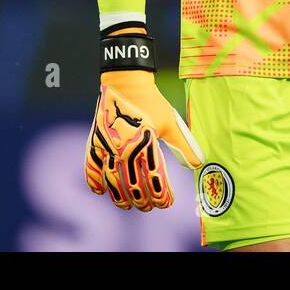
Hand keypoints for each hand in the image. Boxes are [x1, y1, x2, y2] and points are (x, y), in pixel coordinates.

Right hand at [85, 69, 203, 209]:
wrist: (126, 82)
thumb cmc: (151, 102)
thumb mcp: (171, 122)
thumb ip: (183, 145)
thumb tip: (197, 164)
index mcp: (147, 144)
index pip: (155, 179)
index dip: (161, 195)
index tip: (167, 202)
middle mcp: (126, 148)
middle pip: (133, 185)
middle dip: (143, 201)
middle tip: (149, 207)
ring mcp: (108, 147)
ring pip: (112, 182)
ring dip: (120, 197)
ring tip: (127, 206)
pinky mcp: (95, 142)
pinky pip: (91, 167)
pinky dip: (94, 181)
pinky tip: (100, 191)